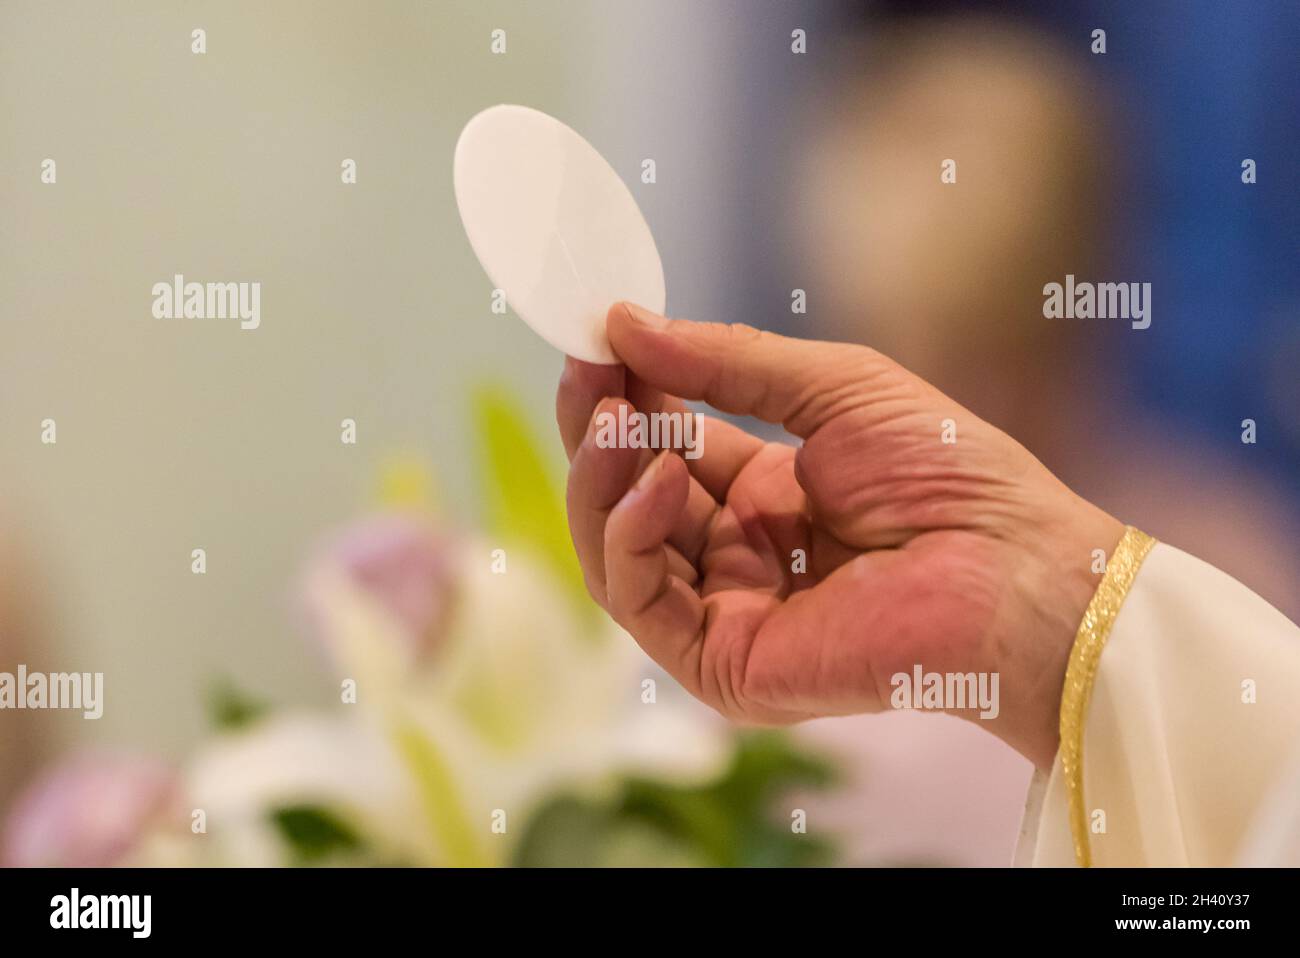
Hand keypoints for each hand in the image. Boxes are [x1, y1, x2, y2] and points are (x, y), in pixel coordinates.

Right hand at [557, 303, 1122, 767]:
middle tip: (586, 372)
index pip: (665, 446)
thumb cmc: (947, 471)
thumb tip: (623, 321)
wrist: (1013, 564)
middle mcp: (735, 557)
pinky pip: (640, 601)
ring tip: (616, 418)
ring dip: (602, 480)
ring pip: (614, 552)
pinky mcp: (722, 664)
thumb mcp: (831, 389)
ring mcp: (724, 612)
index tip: (593, 336)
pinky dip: (632, 535)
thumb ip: (725, 363)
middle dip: (600, 432)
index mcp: (764, 498)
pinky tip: (659, 480)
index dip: (626, 393)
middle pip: (626, 498)